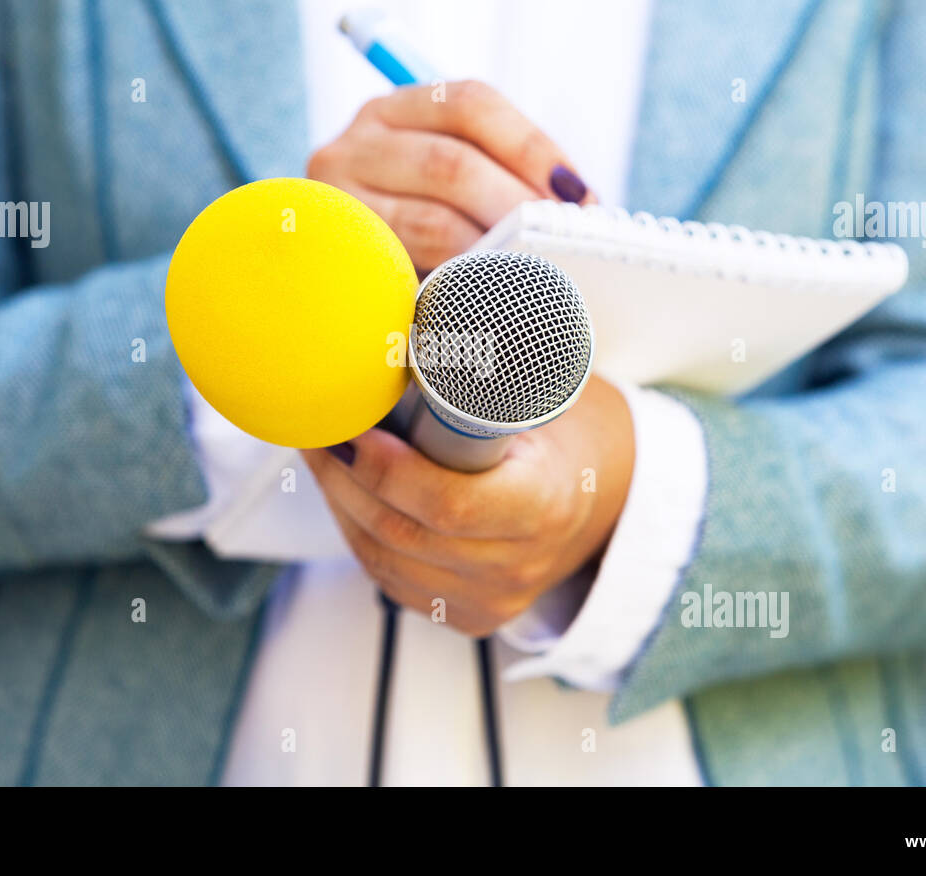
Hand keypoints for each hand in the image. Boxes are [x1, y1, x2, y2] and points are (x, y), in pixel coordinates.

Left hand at [300, 376, 634, 635]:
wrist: (609, 501)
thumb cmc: (569, 434)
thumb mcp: (546, 396)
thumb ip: (488, 370)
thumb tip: (408, 309)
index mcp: (544, 505)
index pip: (448, 504)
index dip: (387, 471)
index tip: (350, 428)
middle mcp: (518, 563)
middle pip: (401, 534)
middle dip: (344, 479)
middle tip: (316, 428)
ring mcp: (492, 598)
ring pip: (384, 560)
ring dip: (341, 505)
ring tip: (323, 453)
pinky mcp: (469, 615)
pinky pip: (390, 580)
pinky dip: (359, 535)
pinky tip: (347, 494)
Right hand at [307, 80, 593, 271]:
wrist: (335, 276)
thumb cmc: (420, 225)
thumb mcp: (451, 185)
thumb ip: (500, 179)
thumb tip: (579, 207)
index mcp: (397, 109)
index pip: (471, 104)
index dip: (532, 146)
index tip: (577, 194)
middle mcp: (357, 142)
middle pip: (450, 163)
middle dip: (519, 205)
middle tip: (562, 240)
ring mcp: (337, 201)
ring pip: (431, 222)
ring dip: (495, 251)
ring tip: (537, 270)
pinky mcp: (338, 258)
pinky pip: (410, 274)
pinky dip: (457, 283)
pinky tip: (488, 296)